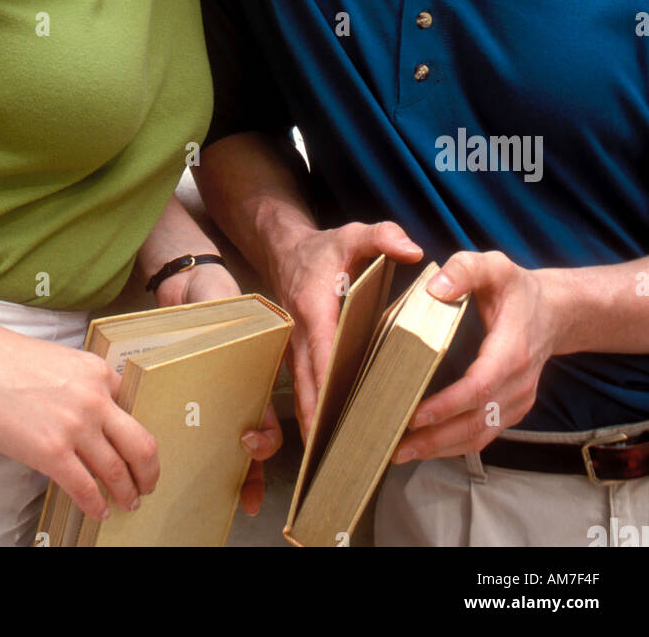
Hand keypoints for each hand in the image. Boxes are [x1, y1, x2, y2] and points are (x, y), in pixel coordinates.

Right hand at [0, 321, 158, 521]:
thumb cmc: (7, 359)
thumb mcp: (61, 362)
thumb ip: (83, 386)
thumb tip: (92, 418)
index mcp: (99, 372)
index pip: (136, 409)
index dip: (139, 435)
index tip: (141, 452)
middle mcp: (95, 399)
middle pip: (141, 444)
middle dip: (149, 472)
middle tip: (148, 484)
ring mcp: (76, 427)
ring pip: (118, 471)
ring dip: (127, 492)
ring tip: (128, 502)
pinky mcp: (51, 452)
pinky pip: (85, 488)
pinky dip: (96, 504)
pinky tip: (99, 510)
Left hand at [155, 261, 283, 513]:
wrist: (183, 283)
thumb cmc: (215, 295)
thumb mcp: (233, 307)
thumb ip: (238, 320)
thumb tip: (241, 330)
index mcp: (254, 380)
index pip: (268, 419)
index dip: (266, 438)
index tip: (250, 443)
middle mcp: (233, 395)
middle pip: (247, 444)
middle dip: (249, 475)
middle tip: (245, 498)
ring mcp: (208, 399)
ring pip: (217, 444)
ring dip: (218, 473)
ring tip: (210, 498)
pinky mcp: (181, 396)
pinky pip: (184, 426)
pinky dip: (179, 445)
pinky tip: (170, 461)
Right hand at [273, 221, 422, 441]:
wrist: (285, 251)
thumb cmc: (324, 249)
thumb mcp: (353, 234)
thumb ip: (382, 236)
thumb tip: (413, 251)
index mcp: (314, 307)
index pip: (322, 352)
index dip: (331, 385)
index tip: (344, 415)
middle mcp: (298, 334)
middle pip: (307, 386)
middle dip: (322, 422)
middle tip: (343, 457)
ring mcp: (293, 350)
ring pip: (301, 395)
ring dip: (316, 427)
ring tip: (338, 462)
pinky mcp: (296, 358)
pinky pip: (303, 392)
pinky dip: (314, 418)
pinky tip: (330, 444)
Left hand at [393, 250, 561, 463]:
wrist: (552, 312)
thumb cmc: (515, 289)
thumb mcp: (494, 266)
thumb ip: (464, 270)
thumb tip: (435, 289)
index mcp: (512, 350)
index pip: (480, 386)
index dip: (448, 405)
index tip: (415, 415)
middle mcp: (518, 383)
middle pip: (477, 421)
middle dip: (436, 438)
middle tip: (396, 446)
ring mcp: (517, 401)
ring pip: (480, 435)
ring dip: (442, 448)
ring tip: (402, 452)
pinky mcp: (511, 410)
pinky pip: (484, 434)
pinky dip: (454, 444)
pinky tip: (425, 445)